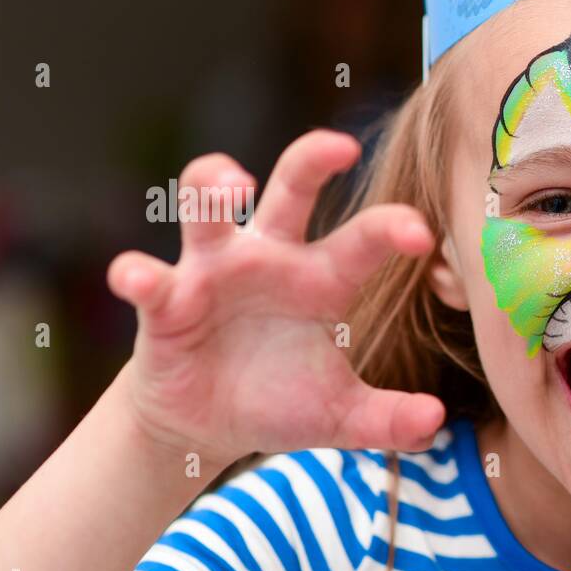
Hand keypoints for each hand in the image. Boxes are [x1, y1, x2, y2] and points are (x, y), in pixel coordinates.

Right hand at [107, 130, 444, 470]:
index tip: (421, 233)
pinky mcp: (164, 303)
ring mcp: (212, 273)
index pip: (362, 242)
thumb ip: (388, 419)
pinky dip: (138, 275)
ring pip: (208, 209)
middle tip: (341, 146)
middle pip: (290, 190)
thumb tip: (433, 422)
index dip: (390, 229)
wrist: (206, 425)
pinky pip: (149, 280)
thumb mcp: (340, 415)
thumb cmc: (280, 400)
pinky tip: (137, 277)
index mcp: (321, 280)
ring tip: (232, 185)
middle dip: (311, 160)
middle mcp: (269, 259)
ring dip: (212, 186)